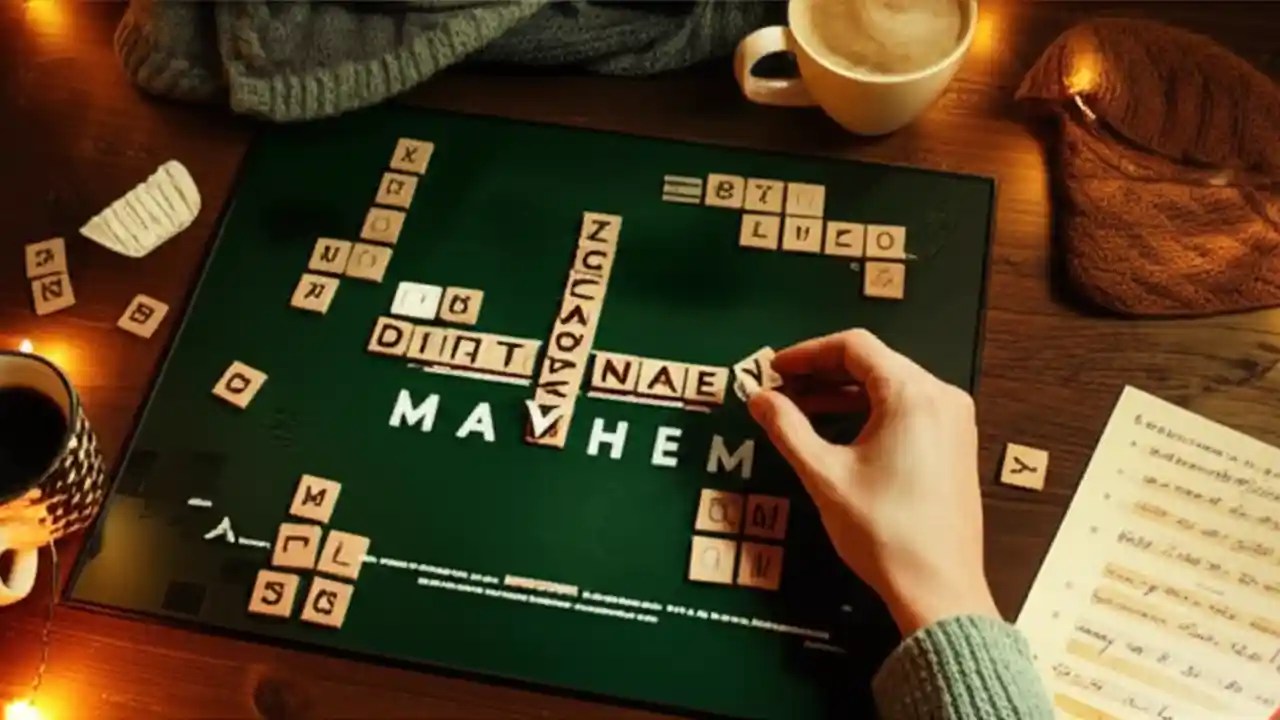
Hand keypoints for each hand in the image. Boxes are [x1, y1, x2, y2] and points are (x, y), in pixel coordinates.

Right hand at [748, 329, 998, 635]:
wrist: (938, 588)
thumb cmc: (885, 532)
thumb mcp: (824, 474)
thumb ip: (788, 428)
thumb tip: (760, 399)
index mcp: (912, 395)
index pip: (854, 347)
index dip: (807, 353)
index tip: (775, 368)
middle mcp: (940, 398)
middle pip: (874, 363)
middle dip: (823, 373)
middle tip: (782, 389)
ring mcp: (953, 422)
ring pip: (890, 386)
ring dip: (844, 394)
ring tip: (801, 410)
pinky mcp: (955, 446)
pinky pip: (908, 410)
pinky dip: (870, 412)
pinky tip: (839, 432)